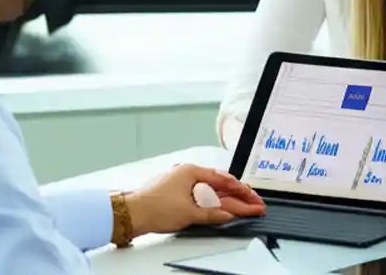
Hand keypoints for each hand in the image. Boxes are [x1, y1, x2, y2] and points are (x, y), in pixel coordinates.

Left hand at [127, 164, 264, 233]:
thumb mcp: (189, 213)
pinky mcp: (176, 193)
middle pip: (219, 184)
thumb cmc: (154, 207)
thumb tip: (228, 214)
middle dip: (239, 195)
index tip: (254, 200)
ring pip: (211, 190)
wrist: (130, 214)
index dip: (242, 191)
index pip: (224, 180)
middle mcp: (187, 173)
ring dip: (228, 199)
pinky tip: (222, 208)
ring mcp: (181, 183)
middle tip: (255, 204)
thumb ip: (212, 213)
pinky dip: (214, 202)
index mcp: (191, 171)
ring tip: (244, 206)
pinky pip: (201, 195)